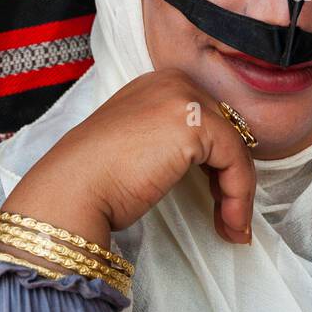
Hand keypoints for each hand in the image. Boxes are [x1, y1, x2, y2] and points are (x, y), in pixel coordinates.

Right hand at [0, 69, 257, 257]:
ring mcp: (184, 99)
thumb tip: (213, 170)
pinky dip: (239, 197)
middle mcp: (172, 82)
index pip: (207, 121)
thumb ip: (172, 144)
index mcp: (157, 84)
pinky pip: (236, 163)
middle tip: (230, 219)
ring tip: (232, 229)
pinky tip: (231, 225)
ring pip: (235, 149)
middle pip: (226, 132)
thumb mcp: (140, 148)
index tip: (219, 200)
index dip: (218, 163)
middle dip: (231, 178)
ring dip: (239, 194)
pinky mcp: (195, 124)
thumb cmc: (95, 181)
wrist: (71, 190)